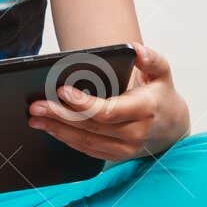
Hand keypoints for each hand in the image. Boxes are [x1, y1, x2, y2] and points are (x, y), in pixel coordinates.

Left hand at [28, 43, 188, 160]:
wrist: (171, 126)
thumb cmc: (160, 95)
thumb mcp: (161, 73)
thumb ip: (151, 59)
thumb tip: (137, 49)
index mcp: (145, 111)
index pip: (108, 111)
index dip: (83, 104)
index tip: (61, 91)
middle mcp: (135, 134)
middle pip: (90, 127)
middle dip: (60, 116)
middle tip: (36, 106)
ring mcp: (125, 149)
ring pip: (85, 141)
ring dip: (57, 129)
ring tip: (34, 118)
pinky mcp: (115, 156)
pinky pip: (87, 149)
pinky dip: (66, 139)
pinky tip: (49, 128)